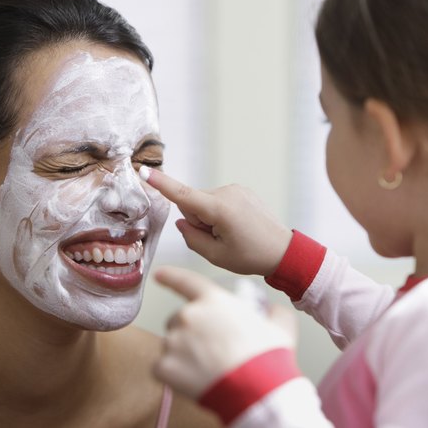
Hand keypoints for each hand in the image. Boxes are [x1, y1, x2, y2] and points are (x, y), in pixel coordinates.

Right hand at [141, 167, 291, 275]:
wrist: (284, 251)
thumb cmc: (251, 256)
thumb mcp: (216, 255)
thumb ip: (191, 238)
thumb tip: (182, 222)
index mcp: (219, 209)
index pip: (182, 195)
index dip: (161, 184)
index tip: (144, 170)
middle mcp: (227, 193)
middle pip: (193, 204)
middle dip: (198, 221)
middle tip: (219, 239)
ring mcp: (235, 189)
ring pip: (204, 203)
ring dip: (210, 218)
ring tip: (232, 234)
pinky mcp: (241, 191)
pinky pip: (217, 201)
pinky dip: (220, 214)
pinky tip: (238, 227)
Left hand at [152, 265, 296, 398]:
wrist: (258, 391)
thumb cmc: (268, 359)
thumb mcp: (282, 326)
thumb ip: (273, 312)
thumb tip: (271, 312)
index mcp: (213, 301)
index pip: (185, 281)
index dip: (171, 276)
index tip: (159, 275)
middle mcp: (189, 315)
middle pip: (178, 320)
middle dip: (190, 332)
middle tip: (211, 350)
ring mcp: (174, 341)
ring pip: (171, 345)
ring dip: (183, 354)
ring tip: (207, 368)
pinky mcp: (165, 367)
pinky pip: (163, 368)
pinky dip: (174, 375)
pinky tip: (195, 381)